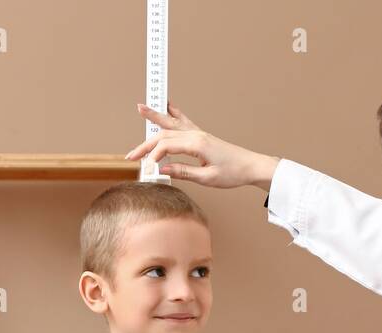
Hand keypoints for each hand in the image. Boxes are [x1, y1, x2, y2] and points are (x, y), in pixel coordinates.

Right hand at [124, 101, 278, 189]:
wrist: (251, 166)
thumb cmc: (233, 173)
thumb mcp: (207, 178)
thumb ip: (184, 172)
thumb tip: (163, 170)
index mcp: (197, 144)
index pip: (167, 147)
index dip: (153, 157)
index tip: (146, 169)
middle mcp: (196, 135)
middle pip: (164, 135)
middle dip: (145, 144)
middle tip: (130, 154)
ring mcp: (199, 133)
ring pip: (171, 125)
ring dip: (155, 120)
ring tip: (141, 108)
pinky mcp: (201, 136)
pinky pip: (183, 122)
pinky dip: (173, 114)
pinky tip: (168, 106)